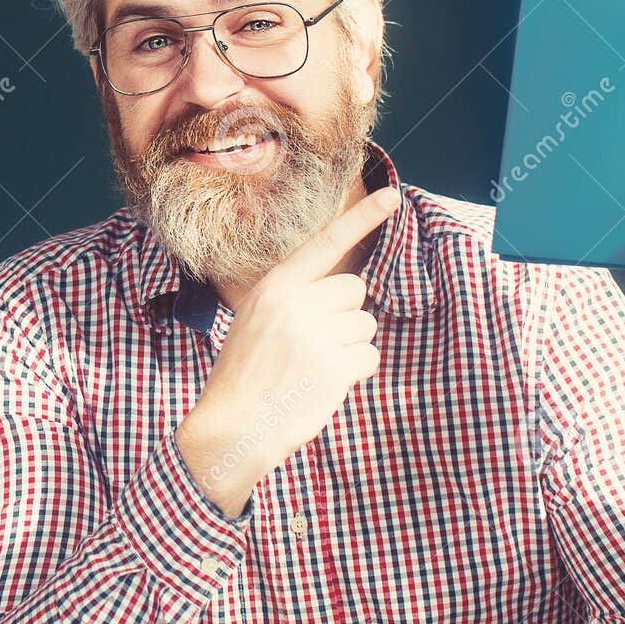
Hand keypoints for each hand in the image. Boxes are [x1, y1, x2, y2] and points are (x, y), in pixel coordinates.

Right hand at [176, 186, 400, 516]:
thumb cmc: (245, 376)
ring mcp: (315, 335)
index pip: (326, 244)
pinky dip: (355, 372)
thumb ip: (293, 298)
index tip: (393, 196)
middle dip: (345, 316)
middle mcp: (295, 304)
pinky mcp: (333, 367)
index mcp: (274, 287)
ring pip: (365, 325)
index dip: (362, 218)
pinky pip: (369, 356)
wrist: (231, 427)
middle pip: (355, 290)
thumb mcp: (255, 320)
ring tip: (314, 367)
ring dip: (350, 347)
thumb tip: (347, 290)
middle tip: (314, 344)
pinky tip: (324, 384)